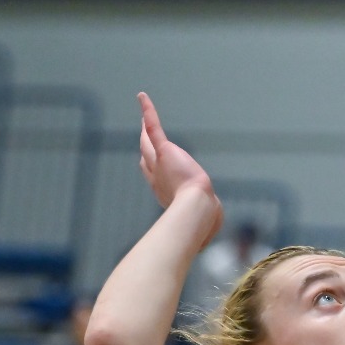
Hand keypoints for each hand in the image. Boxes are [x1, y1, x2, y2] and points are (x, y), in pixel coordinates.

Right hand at [136, 93, 221, 238]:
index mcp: (167, 192)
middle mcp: (159, 176)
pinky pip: (153, 126)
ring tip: (144, 112)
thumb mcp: (201, 225)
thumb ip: (201, 231)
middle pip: (147, 157)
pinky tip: (142, 97)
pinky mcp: (165, 150)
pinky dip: (147, 111)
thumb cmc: (202, 223)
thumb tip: (204, 247)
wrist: (198, 211)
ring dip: (146, 125)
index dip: (150, 169)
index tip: (145, 163)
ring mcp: (160, 162)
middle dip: (145, 147)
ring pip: (148, 140)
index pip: (155, 177)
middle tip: (141, 135)